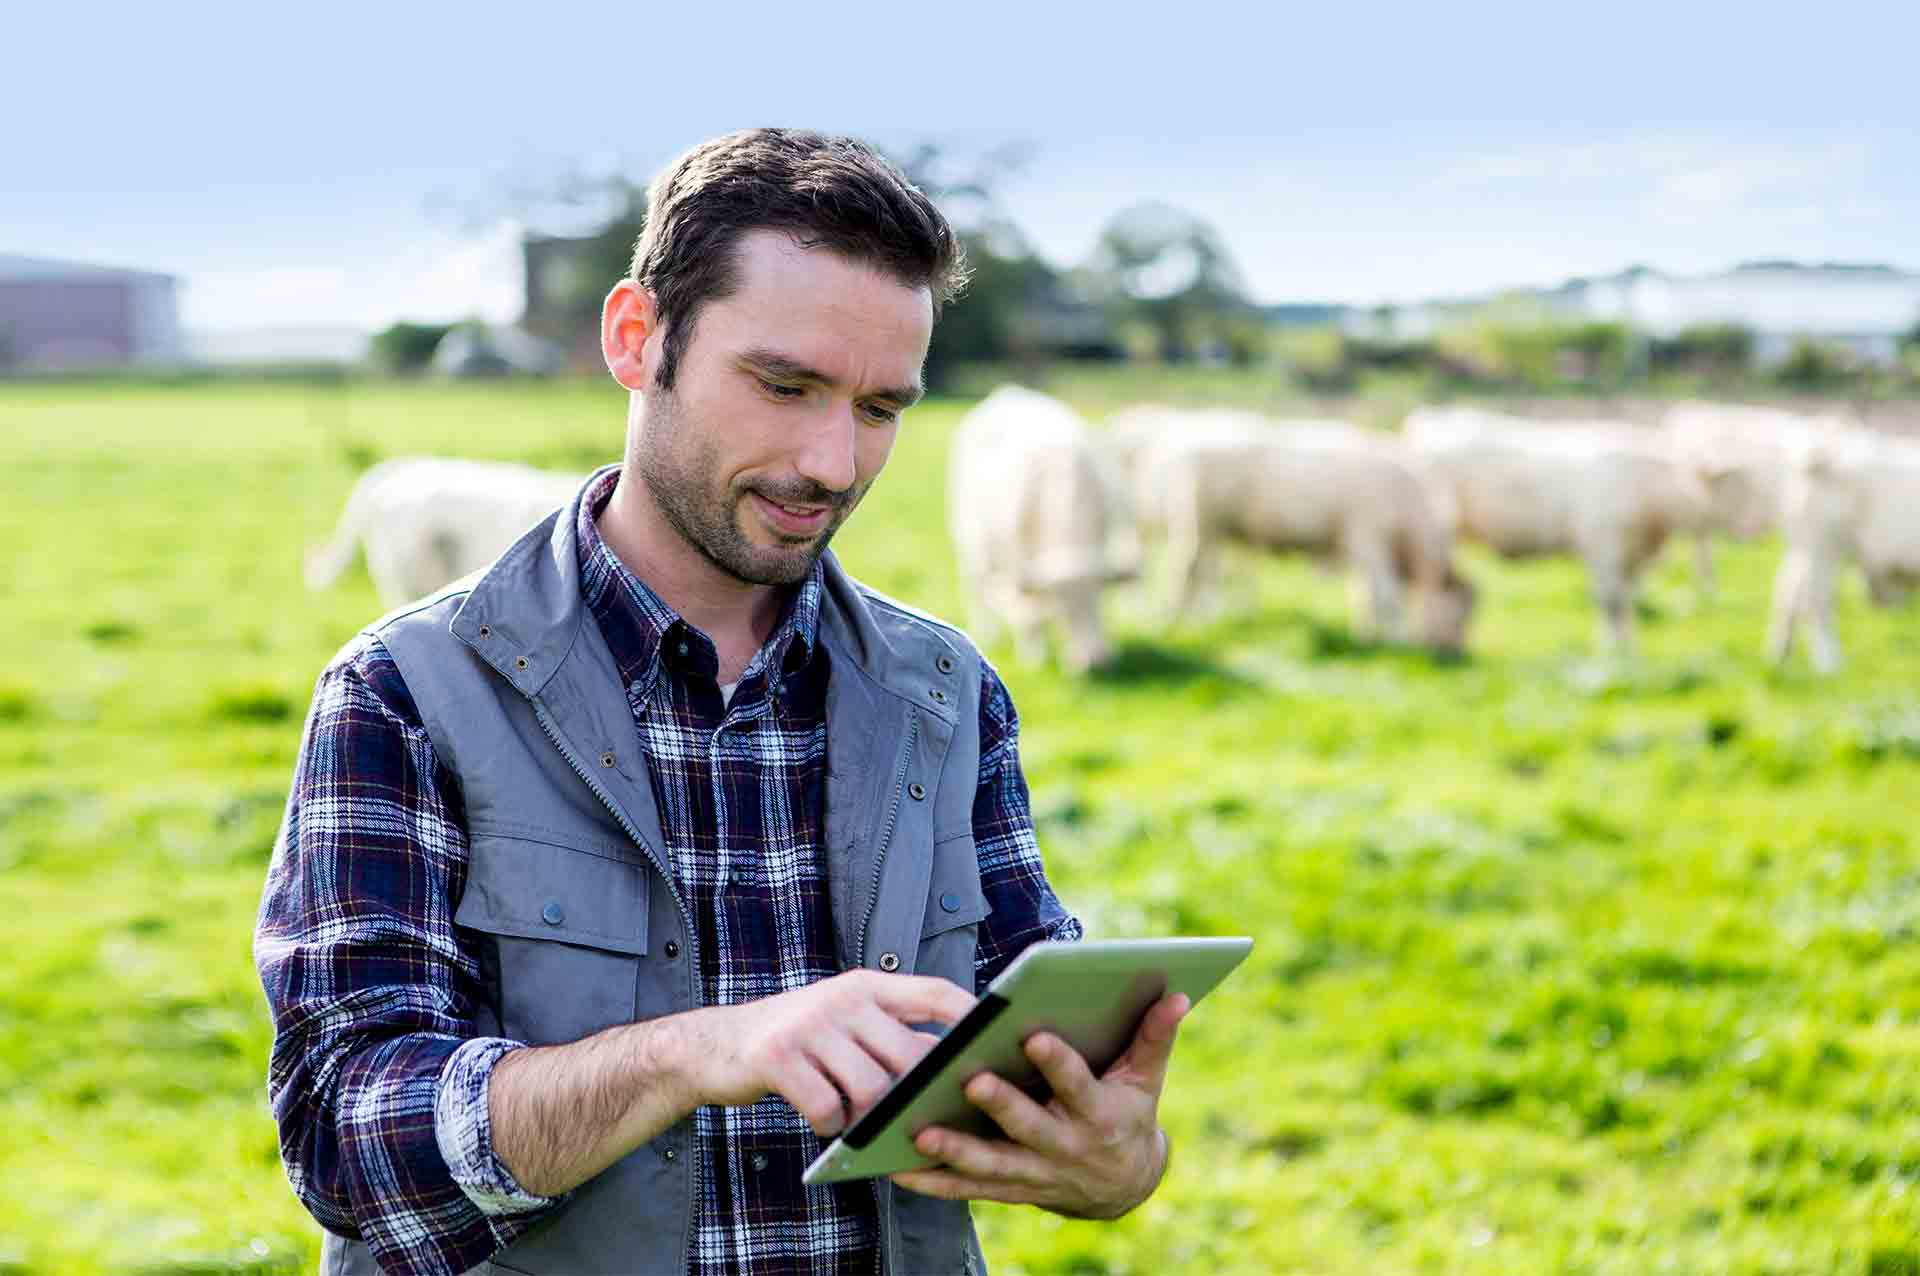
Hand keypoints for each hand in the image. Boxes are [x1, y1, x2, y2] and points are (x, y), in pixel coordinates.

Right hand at [687, 970, 975, 1136]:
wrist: (714, 1045)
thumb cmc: (796, 1041)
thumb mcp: (844, 1021)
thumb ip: (889, 1034)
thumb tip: (951, 1065)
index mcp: (866, 986)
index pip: (934, 993)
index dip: (970, 1018)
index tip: (997, 1044)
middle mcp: (842, 998)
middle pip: (908, 1054)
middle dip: (918, 1094)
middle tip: (918, 1120)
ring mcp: (809, 1026)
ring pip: (871, 1088)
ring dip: (870, 1118)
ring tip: (859, 1124)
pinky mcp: (778, 1057)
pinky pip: (826, 1107)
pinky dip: (831, 1127)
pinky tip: (824, 1123)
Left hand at [889, 991, 1188, 1218]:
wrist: (1123, 1185)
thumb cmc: (1127, 1112)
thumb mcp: (1146, 1078)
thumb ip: (1154, 1036)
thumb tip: (1177, 993)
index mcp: (1100, 1114)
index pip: (1079, 1086)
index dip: (1059, 1064)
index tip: (1036, 1036)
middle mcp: (1066, 1148)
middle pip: (1030, 1127)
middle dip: (1002, 1106)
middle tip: (971, 1079)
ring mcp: (1036, 1174)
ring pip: (993, 1165)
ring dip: (956, 1150)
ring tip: (919, 1129)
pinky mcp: (1010, 1190)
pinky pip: (967, 1190)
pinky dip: (932, 1182)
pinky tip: (897, 1168)